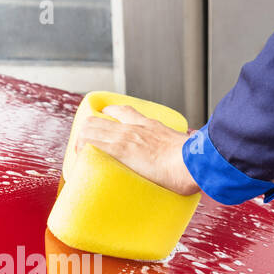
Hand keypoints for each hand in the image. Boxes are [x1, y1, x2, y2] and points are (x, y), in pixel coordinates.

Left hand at [75, 104, 199, 195]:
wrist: (192, 162)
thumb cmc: (194, 161)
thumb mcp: (188, 147)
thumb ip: (185, 146)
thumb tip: (194, 146)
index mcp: (150, 126)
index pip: (124, 112)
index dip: (109, 114)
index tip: (104, 118)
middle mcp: (134, 128)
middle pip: (99, 120)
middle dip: (88, 130)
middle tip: (85, 146)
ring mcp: (125, 137)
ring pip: (90, 129)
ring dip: (81, 140)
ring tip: (79, 154)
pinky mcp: (120, 150)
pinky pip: (90, 144)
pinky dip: (81, 150)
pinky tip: (79, 158)